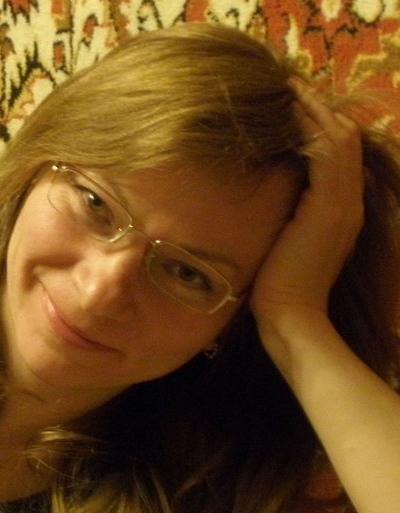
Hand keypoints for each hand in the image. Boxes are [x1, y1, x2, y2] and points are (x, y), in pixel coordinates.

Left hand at [250, 78, 363, 323]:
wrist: (291, 314)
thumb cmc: (281, 285)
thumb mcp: (289, 241)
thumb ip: (293, 213)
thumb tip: (276, 189)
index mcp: (341, 210)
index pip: (339, 156)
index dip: (319, 127)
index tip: (293, 107)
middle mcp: (350, 202)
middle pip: (343, 139)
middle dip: (318, 109)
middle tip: (290, 85)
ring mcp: (343, 204)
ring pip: (338, 140)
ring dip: (314, 110)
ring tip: (289, 87)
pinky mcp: (328, 208)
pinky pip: (325, 155)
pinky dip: (308, 130)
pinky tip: (287, 113)